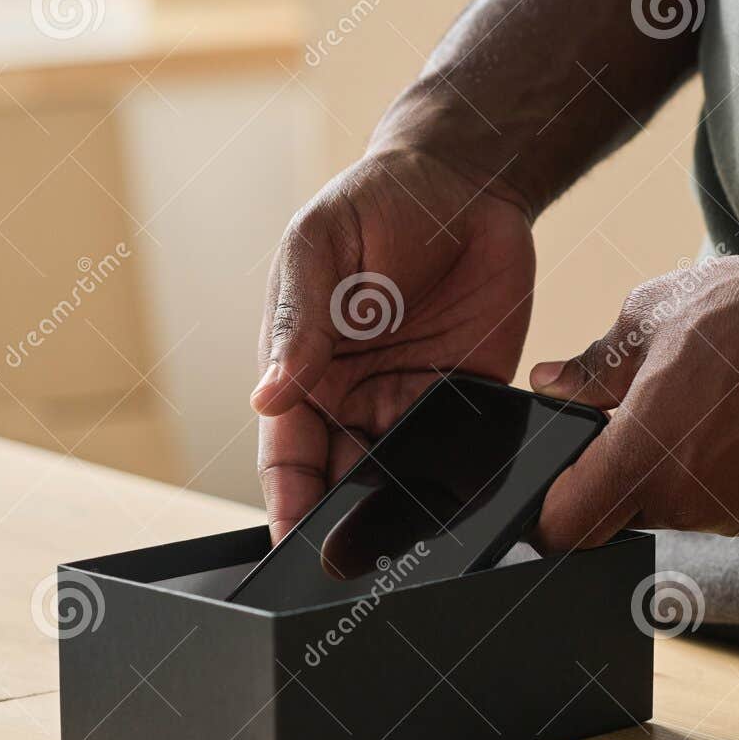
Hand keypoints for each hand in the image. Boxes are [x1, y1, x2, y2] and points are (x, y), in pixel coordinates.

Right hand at [250, 146, 535, 540]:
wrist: (464, 177)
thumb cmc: (372, 204)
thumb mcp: (317, 250)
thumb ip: (298, 322)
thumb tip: (267, 393)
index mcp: (301, 371)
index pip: (287, 456)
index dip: (287, 505)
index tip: (291, 546)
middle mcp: (352, 398)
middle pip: (342, 482)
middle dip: (346, 524)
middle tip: (355, 562)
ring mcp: (412, 401)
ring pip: (403, 478)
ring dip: (407, 508)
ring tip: (412, 542)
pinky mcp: (471, 397)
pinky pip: (466, 449)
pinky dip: (466, 476)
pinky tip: (468, 498)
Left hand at [529, 254, 738, 549]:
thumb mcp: (648, 319)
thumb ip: (589, 368)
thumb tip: (548, 383)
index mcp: (641, 459)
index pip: (564, 526)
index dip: (547, 511)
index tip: (556, 482)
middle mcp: (684, 501)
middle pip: (615, 514)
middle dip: (612, 476)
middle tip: (635, 418)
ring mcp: (731, 512)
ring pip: (667, 508)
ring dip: (666, 471)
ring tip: (697, 406)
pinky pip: (714, 502)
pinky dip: (710, 472)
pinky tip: (732, 420)